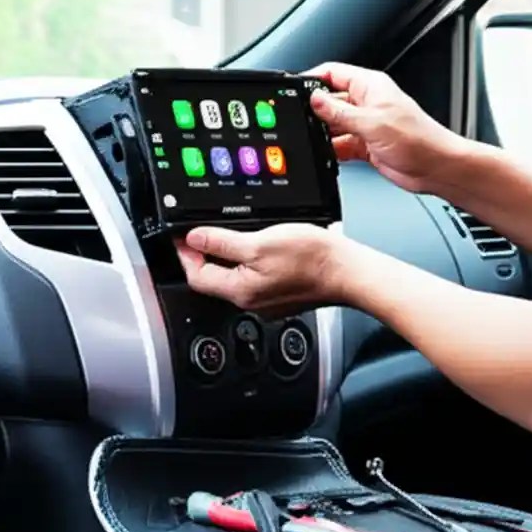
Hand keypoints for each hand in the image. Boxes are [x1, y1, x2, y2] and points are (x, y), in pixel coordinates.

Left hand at [175, 223, 354, 316]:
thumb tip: (193, 239)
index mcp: (240, 291)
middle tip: (206, 229)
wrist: (348, 271)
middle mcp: (251, 301)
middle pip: (215, 278)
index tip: (183, 235)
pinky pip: (257, 278)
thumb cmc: (312, 259)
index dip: (186, 253)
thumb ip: (222, 241)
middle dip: (207, 254)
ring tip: (236, 233)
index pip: (197, 276)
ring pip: (237, 277)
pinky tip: (264, 246)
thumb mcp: (259, 242)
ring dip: (231, 256)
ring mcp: (268, 300)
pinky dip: (252, 261)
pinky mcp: (283, 294)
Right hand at [307, 62, 469, 193]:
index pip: (333, 73)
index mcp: (370, 86)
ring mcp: (366, 125)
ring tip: (314, 141)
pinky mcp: (367, 145)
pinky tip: (327, 155)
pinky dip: (333, 150)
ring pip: (334, 125)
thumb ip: (339, 111)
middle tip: (300, 122)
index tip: (293, 89)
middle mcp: (367, 103)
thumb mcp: (372, 122)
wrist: (436, 167)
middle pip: (330, 101)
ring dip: (324, 134)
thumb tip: (315, 100)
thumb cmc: (419, 139)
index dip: (312, 79)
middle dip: (315, 112)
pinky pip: (341, 144)